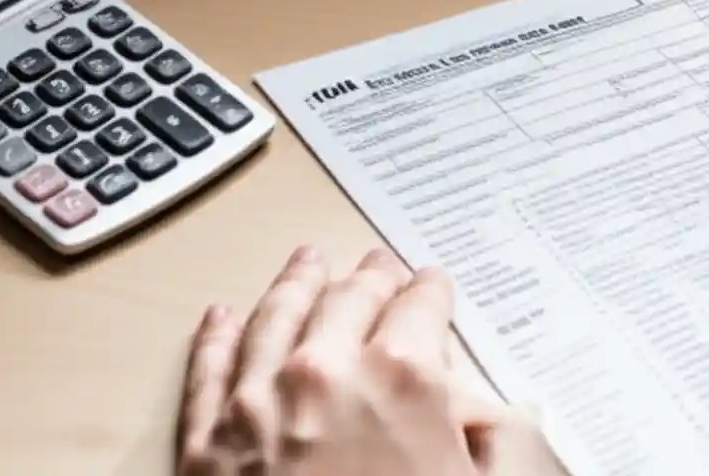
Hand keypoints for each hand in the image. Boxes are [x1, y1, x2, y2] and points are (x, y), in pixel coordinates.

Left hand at [178, 246, 565, 475]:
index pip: (421, 305)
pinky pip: (209, 368)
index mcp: (404, 378)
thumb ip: (503, 436)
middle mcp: (326, 373)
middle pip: (349, 298)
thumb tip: (487, 407)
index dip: (431, 290)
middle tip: (377, 264)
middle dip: (369, 277)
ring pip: (275, 316)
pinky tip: (224, 315)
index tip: (431, 284)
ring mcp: (256, 405)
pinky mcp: (205, 445)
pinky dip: (218, 335)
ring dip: (295, 283)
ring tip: (306, 263)